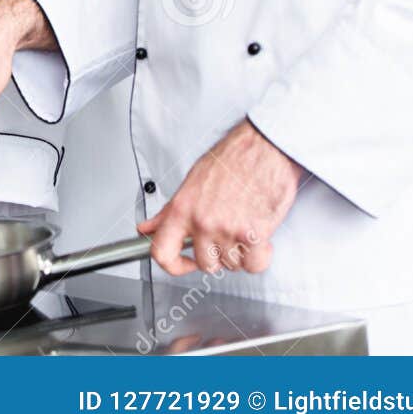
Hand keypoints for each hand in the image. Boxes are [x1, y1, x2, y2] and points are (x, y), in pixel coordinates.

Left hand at [138, 119, 301, 275]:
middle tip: (225, 235)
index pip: (162, 251)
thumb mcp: (192, 182)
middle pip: (205, 264)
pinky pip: (254, 265)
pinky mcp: (254, 235)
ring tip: (243, 226)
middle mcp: (202, 221)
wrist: (265, 148)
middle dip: (216, 255)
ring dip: (240, 253)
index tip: (182, 262)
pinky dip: (259, 256)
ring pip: (231, 265)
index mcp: (182, 208)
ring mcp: (227, 230)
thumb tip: (148, 228)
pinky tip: (258, 237)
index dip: (172, 265)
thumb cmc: (232, 159)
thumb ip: (170, 212)